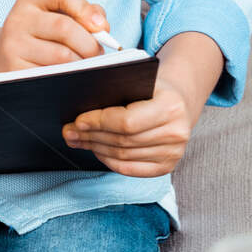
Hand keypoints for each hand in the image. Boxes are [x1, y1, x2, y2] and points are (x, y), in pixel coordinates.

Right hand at [0, 0, 109, 72]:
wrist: (3, 59)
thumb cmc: (42, 37)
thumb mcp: (58, 16)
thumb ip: (85, 13)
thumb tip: (102, 27)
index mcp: (30, 0)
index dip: (85, 7)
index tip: (100, 26)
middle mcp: (18, 19)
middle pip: (65, 27)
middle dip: (90, 44)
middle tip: (97, 53)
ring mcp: (13, 46)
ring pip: (62, 55)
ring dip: (81, 63)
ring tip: (83, 65)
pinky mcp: (15, 71)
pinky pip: (53, 76)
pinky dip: (68, 77)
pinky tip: (66, 75)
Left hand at [62, 74, 192, 176]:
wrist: (181, 102)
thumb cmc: (154, 89)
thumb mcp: (140, 82)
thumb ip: (116, 93)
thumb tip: (81, 115)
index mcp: (171, 106)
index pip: (127, 121)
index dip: (99, 122)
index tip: (78, 121)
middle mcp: (176, 132)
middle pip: (122, 141)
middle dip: (91, 136)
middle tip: (70, 132)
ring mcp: (173, 153)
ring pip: (123, 155)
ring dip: (95, 148)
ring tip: (78, 140)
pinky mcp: (166, 166)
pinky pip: (129, 169)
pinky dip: (109, 161)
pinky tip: (96, 151)